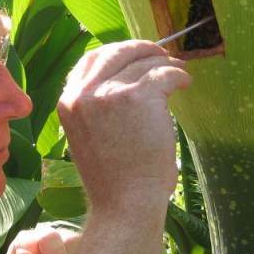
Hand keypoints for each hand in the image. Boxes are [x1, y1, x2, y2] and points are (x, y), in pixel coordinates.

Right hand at [57, 40, 190, 211]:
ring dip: (164, 65)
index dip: (117, 54)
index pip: (90, 60)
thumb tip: (122, 77)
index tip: (135, 57)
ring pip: (143, 63)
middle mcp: (84, 94)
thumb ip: (96, 106)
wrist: (125, 205)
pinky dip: (178, 75)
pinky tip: (185, 83)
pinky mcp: (139, 96)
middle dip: (141, 49)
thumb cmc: (113, 179)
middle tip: (161, 55)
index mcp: (68, 102)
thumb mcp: (89, 136)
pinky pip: (164, 74)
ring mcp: (110, 93)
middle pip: (116, 52)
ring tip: (178, 73)